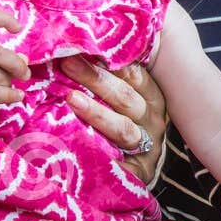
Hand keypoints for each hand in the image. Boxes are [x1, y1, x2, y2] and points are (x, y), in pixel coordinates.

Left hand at [60, 56, 166, 182]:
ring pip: (123, 129)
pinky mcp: (140, 174)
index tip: (80, 47)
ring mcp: (148, 148)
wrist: (145, 167)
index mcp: (151, 97)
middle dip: (96, 79)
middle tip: (68, 64)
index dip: (108, 61)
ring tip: (71, 99)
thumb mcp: (129, 98)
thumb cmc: (127, 125)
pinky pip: (123, 167)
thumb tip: (77, 50)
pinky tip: (83, 153)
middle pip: (125, 98)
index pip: (133, 75)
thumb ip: (112, 78)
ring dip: (97, 113)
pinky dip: (105, 160)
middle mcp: (152, 121)